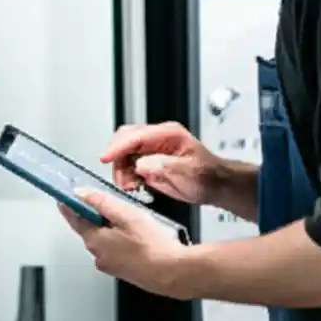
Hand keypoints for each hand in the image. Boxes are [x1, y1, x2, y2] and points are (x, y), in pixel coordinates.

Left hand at [58, 188, 193, 298]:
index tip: (64, 199)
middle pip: (91, 230)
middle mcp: (99, 256)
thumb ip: (100, 202)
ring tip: (133, 220)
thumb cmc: (153, 245)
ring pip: (106, 240)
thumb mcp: (126, 214)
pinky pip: (117, 249)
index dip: (70, 207)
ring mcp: (112, 265)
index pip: (75, 220)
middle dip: (96, 215)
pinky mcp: (125, 270)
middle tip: (108, 203)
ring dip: (112, 228)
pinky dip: (122, 239)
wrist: (174, 273)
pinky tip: (140, 235)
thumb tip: (81, 193)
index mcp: (95, 241)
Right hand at [100, 122, 223, 204]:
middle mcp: (157, 138)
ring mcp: (152, 148)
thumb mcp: (188, 172)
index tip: (106, 158)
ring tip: (130, 185)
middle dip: (118, 159)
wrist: (215, 186)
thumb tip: (140, 164)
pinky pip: (128, 164)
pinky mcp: (148, 160)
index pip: (136, 136)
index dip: (118, 147)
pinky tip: (134, 185)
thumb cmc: (207, 176)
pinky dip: (126, 175)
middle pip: (125, 139)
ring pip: (124, 153)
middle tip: (122, 179)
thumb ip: (163, 166)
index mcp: (168, 134)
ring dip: (121, 170)